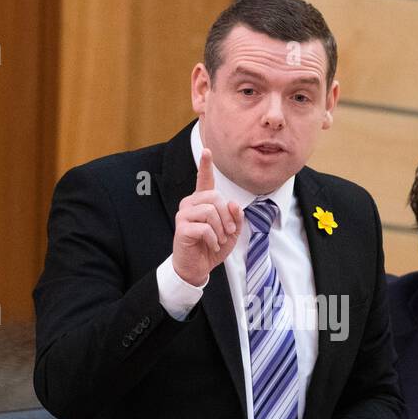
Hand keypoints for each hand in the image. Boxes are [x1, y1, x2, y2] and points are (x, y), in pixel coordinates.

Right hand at [172, 147, 242, 286]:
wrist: (197, 267)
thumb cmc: (212, 247)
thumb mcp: (231, 232)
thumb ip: (236, 217)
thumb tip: (235, 205)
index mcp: (202, 202)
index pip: (204, 180)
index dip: (206, 165)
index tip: (207, 150)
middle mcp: (190, 203)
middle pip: (215, 197)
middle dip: (227, 216)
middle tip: (228, 232)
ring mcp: (184, 214)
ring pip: (210, 211)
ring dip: (221, 229)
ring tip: (219, 240)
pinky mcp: (181, 228)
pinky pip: (205, 227)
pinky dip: (213, 239)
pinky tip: (211, 245)